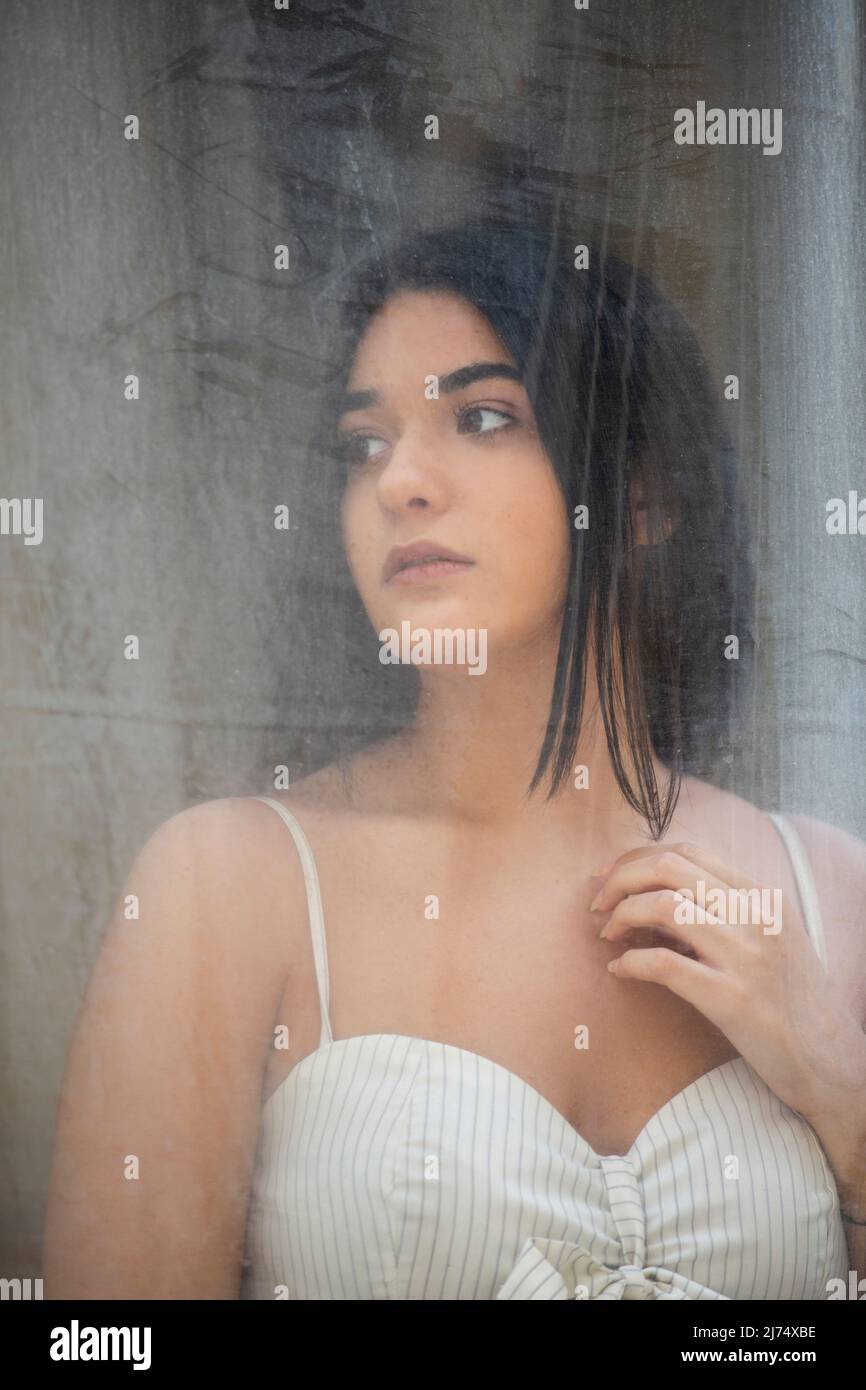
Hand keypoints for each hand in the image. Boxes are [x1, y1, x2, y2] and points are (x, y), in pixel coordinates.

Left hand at [589, 841, 865, 1132]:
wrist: (832, 1061)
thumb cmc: (791, 1001)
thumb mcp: (770, 938)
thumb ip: (725, 911)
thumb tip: (653, 896)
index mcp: (763, 896)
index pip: (687, 852)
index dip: (637, 859)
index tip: (612, 880)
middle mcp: (756, 916)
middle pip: (667, 868)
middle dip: (620, 878)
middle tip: (598, 902)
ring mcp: (746, 957)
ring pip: (662, 907)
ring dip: (621, 916)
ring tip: (608, 934)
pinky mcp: (731, 1000)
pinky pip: (662, 964)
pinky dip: (629, 962)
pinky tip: (620, 971)